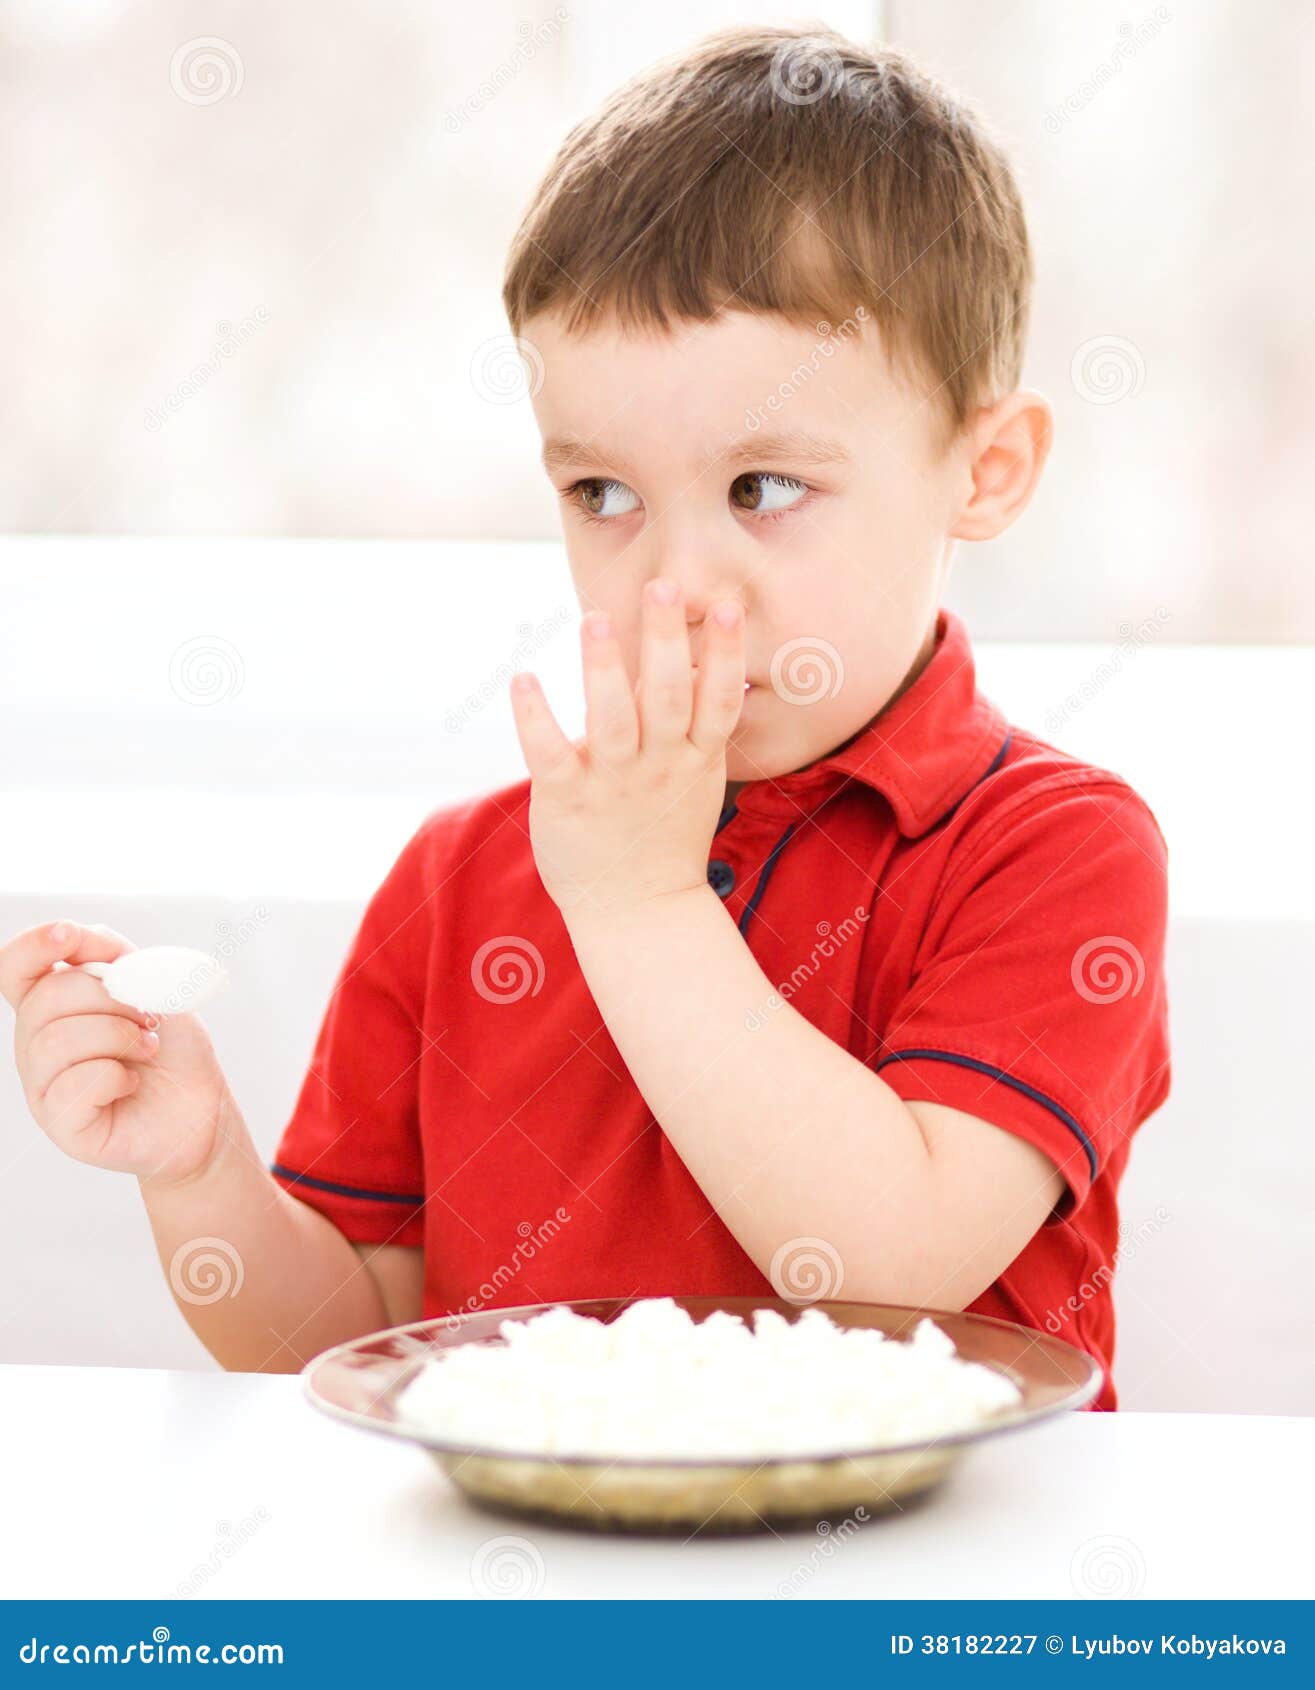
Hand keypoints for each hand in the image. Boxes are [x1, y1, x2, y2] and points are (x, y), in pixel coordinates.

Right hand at [1, 920, 236, 1187]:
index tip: (70, 935)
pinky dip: (116, 1075)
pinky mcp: (62, 1125)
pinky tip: (131, 1081)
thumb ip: (114, 955)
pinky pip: (74, 1085)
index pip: (15, 967)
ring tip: (147, 1046)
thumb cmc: (172, 1048)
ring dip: (118, 1035)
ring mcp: (44, 1087)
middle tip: (149, 1016)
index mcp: (52, 1007)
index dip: (34, 945)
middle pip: (47, 997)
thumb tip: (78, 939)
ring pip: (56, 1040)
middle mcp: (37, 1045)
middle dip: (111, 997)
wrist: (202, 1105)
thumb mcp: (152, 986)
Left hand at [509, 577, 746, 919]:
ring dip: (606, 669)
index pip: (719, 698)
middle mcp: (660, 765)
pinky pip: (550, 755)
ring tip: (595, 620)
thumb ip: (697, 722)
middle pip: (671, 695)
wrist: (637, 911)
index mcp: (695, 757)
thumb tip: (709, 661)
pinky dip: (535, 717)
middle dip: (668, 640)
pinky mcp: (568, 799)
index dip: (725, 653)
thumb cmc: (663, 833)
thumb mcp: (695, 777)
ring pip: (615, 720)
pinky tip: (523, 679)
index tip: (727, 606)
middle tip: (664, 585)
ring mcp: (614, 783)